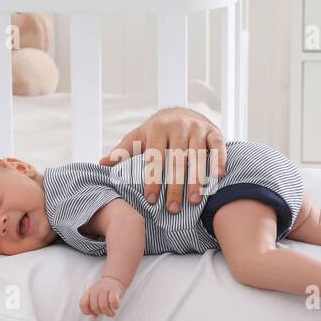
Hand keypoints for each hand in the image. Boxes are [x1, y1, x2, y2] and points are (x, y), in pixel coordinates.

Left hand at [80, 276, 127, 317]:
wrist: (114, 279)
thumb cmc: (103, 292)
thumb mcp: (94, 297)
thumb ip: (92, 306)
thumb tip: (94, 316)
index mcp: (88, 293)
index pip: (82, 304)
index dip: (87, 311)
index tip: (94, 313)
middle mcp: (95, 290)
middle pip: (94, 307)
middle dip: (100, 313)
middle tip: (105, 313)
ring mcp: (104, 289)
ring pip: (103, 306)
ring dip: (108, 313)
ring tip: (111, 313)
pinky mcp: (114, 290)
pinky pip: (113, 301)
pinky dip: (115, 307)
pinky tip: (115, 307)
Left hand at [100, 108, 225, 213]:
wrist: (181, 111)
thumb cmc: (156, 132)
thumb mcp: (138, 138)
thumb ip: (123, 151)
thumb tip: (102, 163)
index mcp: (157, 127)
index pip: (154, 157)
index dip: (153, 179)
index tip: (152, 200)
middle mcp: (178, 125)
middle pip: (177, 160)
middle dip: (175, 186)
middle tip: (173, 209)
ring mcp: (198, 128)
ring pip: (198, 156)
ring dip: (197, 180)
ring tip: (194, 201)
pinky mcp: (214, 131)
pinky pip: (218, 147)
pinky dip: (219, 161)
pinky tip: (218, 178)